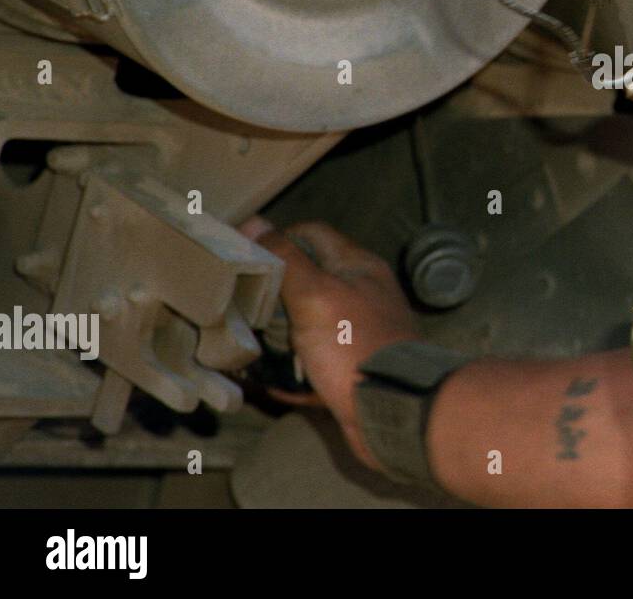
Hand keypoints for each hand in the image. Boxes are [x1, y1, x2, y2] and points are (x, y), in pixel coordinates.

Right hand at [240, 217, 421, 470]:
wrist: (392, 409)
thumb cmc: (357, 345)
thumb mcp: (316, 295)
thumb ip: (286, 259)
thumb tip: (255, 222)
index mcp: (357, 266)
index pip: (311, 233)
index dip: (277, 240)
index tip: (244, 258)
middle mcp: (359, 293)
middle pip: (304, 280)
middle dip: (271, 293)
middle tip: (240, 307)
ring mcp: (355, 330)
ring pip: (303, 322)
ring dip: (276, 334)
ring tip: (248, 343)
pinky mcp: (348, 365)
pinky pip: (309, 360)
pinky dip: (289, 369)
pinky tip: (268, 379)